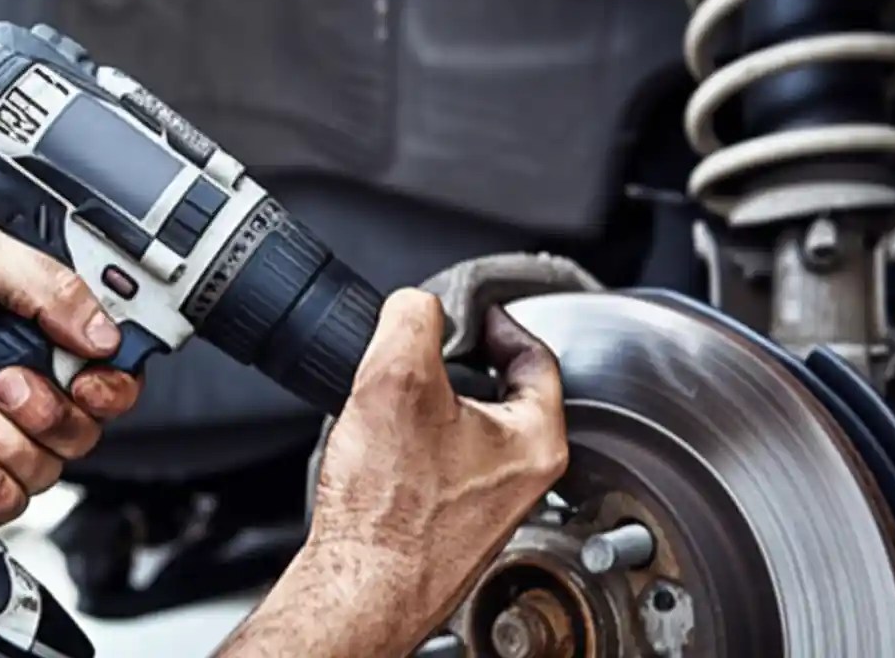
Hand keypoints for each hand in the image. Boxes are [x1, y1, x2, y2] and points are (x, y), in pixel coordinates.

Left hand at [0, 221, 140, 523]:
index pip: (116, 366)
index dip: (115, 380)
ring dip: (10, 440)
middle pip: (92, 421)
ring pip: (56, 463)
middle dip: (49, 408)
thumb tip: (104, 333)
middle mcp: (37, 383)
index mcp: (49, 330)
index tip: (90, 380)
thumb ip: (50, 284)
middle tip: (3, 383)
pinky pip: (18, 498)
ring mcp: (10, 432)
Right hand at [308, 288, 567, 648]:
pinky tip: (384, 450)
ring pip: (470, 430)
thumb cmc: (386, 513)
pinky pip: (445, 465)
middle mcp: (523, 478)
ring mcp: (490, 505)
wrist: (358, 588)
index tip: (469, 313)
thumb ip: (415, 318)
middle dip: (460, 365)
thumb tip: (418, 306)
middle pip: (502, 392)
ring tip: (396, 400)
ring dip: (434, 406)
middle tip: (424, 351)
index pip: (535, 357)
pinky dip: (417, 446)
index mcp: (535, 440)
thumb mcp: (396, 379)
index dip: (496, 322)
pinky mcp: (454, 524)